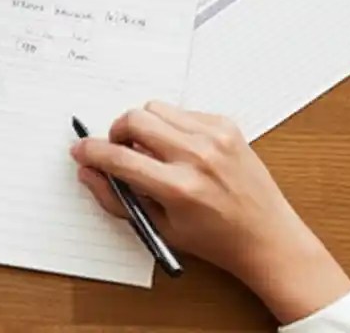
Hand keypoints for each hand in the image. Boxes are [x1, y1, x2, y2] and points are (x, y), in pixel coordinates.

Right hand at [72, 101, 349, 323]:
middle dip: (116, 133)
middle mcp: (197, 156)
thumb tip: (89, 173)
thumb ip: (117, 198)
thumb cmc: (217, 241)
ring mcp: (215, 137)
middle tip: (119, 150)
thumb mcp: (159, 228)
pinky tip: (178, 149)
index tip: (81, 151)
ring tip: (150, 150)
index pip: (119, 158)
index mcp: (179, 188)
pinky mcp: (227, 126)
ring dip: (143, 126)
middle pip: (134, 119)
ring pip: (155, 108)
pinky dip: (170, 126)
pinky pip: (182, 111)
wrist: (268, 237)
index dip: (92, 152)